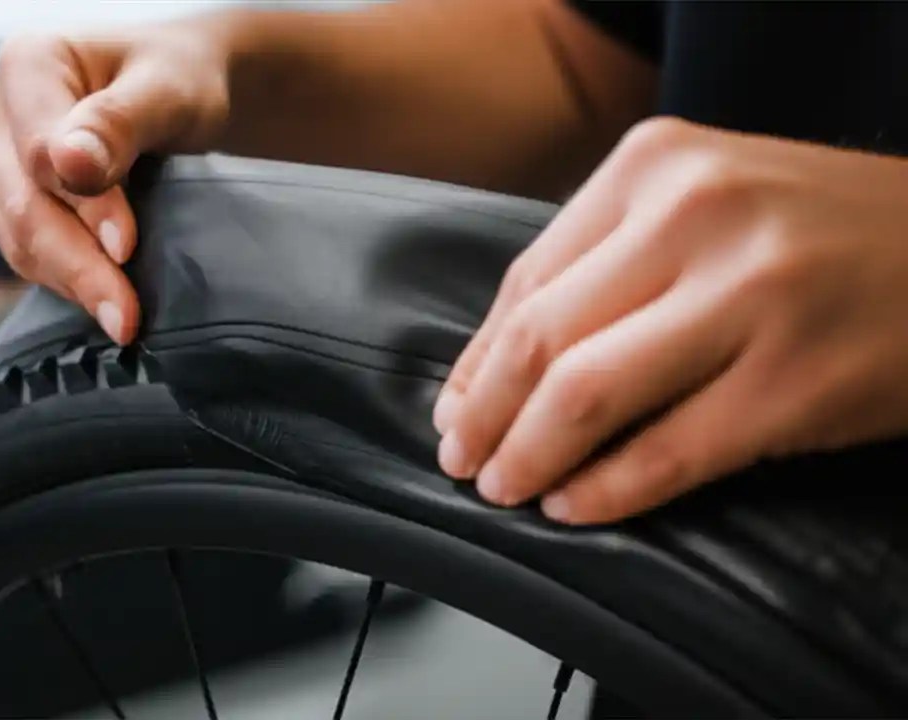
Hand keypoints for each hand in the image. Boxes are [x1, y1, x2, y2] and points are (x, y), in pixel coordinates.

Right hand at [0, 22, 232, 342]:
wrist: (186, 90)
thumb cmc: (181, 78)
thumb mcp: (168, 90)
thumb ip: (119, 123)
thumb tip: (69, 164)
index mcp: (28, 63)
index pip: (39, 150)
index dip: (83, 206)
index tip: (126, 246)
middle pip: (21, 204)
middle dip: (77, 266)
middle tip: (125, 317)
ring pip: (18, 237)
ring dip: (71, 284)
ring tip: (121, 319)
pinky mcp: (13, 198)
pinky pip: (27, 250)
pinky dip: (66, 281)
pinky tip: (103, 300)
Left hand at [433, 117, 907, 524]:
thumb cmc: (818, 234)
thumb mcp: (704, 205)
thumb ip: (605, 264)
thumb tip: (493, 366)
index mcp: (655, 166)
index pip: (527, 281)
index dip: (476, 363)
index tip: (453, 412)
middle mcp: (695, 216)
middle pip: (542, 338)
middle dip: (483, 416)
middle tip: (464, 462)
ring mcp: (751, 296)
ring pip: (586, 394)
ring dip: (528, 456)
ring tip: (508, 488)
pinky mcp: (798, 380)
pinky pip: (668, 452)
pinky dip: (607, 489)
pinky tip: (577, 505)